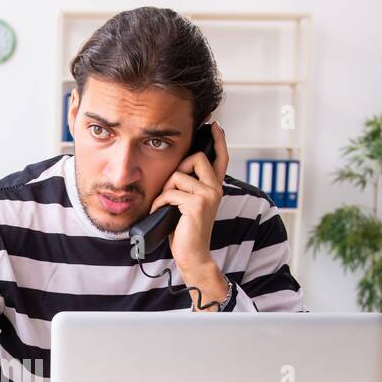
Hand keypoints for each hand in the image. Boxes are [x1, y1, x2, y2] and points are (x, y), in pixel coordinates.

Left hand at [149, 122, 229, 282]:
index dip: (219, 141)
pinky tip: (160, 213)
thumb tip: (175, 170)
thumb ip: (188, 187)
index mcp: (215, 188)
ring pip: (178, 176)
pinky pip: (170, 192)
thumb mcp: (187, 204)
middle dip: (178, 168)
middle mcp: (215, 189)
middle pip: (196, 158)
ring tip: (166, 206)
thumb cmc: (186, 231)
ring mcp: (208, 195)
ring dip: (165, 190)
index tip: (214, 126)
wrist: (192, 255)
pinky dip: (160, 203)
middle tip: (171, 188)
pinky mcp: (197, 204)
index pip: (221, 158)